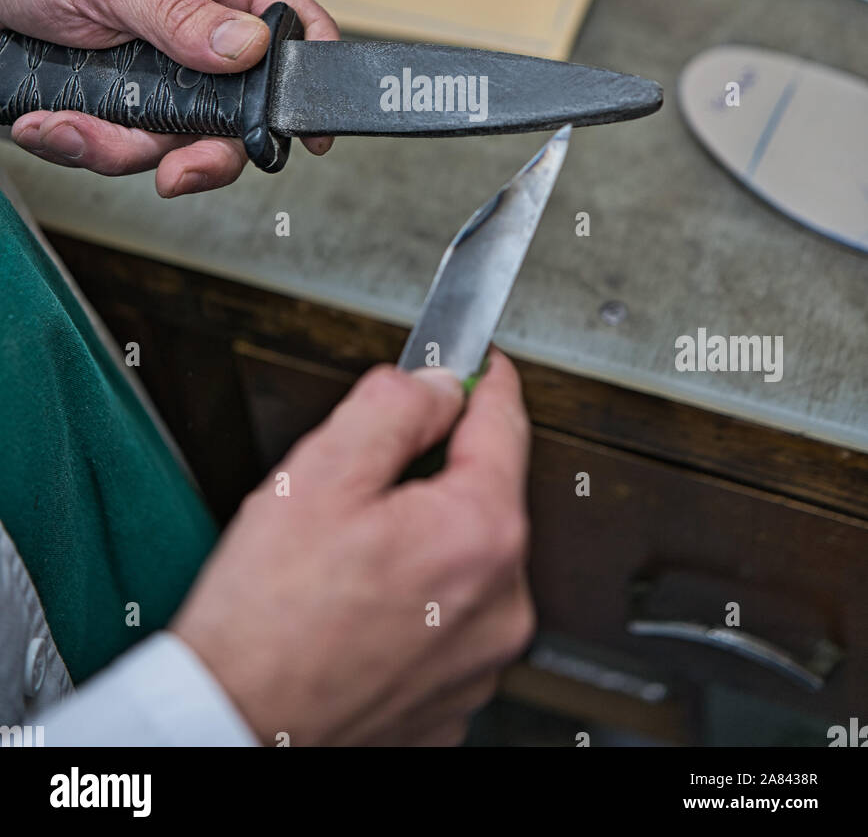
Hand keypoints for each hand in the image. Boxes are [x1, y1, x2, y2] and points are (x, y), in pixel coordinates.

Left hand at [0, 0, 338, 195]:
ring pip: (181, 144)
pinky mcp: (130, 114)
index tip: (309, 130)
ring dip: (117, 148)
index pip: (292, 23)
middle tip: (177, 174)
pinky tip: (49, 124)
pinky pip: (128, 151)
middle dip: (207, 153)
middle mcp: (203, 42)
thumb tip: (248, 44)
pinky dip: (84, 146)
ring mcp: (170, 83)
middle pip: (246, 113)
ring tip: (62, 125)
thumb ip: (181, 15)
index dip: (313, 73)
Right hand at [172, 351, 534, 746]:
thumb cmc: (266, 618)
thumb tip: (439, 384)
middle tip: (362, 479)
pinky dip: (414, 603)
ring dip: (422, 541)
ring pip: (464, 562)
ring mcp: (481, 661)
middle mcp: (501, 604)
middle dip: (433, 473)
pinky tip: (356, 606)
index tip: (481, 362)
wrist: (232, 727)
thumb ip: (393, 407)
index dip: (485, 380)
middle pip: (483, 496)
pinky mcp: (452, 700)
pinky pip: (447, 623)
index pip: (505, 424)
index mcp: (479, 534)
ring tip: (345, 558)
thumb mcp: (320, 472)